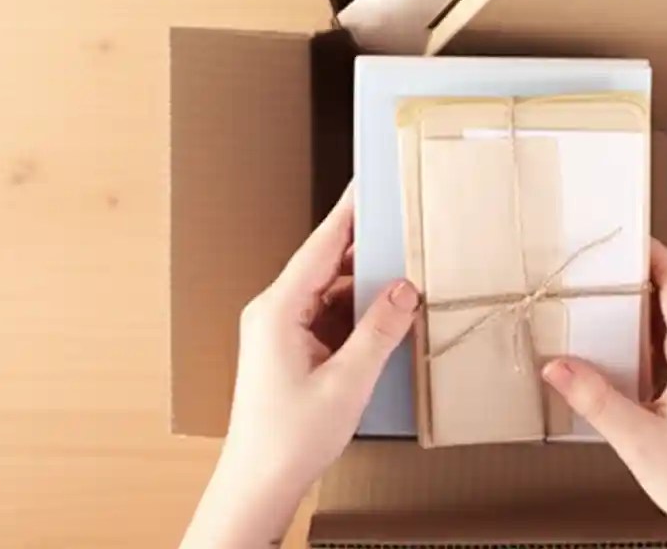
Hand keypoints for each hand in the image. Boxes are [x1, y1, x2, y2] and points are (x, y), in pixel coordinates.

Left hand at [181, 186, 419, 548]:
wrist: (258, 484)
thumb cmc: (289, 438)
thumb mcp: (347, 381)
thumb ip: (380, 330)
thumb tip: (406, 289)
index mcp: (278, 310)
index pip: (320, 245)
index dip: (349, 212)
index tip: (369, 182)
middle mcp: (274, 312)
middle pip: (327, 264)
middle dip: (368, 249)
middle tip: (405, 229)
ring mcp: (280, 331)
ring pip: (332, 292)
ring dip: (367, 289)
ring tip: (407, 281)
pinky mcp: (291, 349)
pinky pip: (330, 316)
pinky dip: (359, 315)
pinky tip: (387, 321)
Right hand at [541, 240, 666, 548]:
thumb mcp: (640, 442)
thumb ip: (597, 400)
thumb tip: (554, 366)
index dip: (650, 253)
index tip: (616, 237)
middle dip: (631, 282)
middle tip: (586, 278)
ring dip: (638, 315)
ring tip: (593, 313)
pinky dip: (649, 341)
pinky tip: (619, 357)